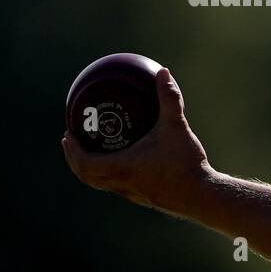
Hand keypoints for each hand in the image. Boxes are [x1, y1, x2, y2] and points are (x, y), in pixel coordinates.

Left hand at [61, 68, 211, 216]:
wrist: (202, 196)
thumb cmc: (186, 163)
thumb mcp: (176, 126)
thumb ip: (169, 98)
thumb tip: (163, 73)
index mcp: (123, 168)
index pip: (85, 163)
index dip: (73, 151)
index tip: (68, 136)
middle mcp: (123, 184)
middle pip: (87, 177)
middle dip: (75, 160)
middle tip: (71, 142)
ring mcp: (133, 194)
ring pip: (102, 184)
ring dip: (91, 169)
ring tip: (93, 151)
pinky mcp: (145, 197)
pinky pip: (119, 186)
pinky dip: (111, 174)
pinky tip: (126, 161)